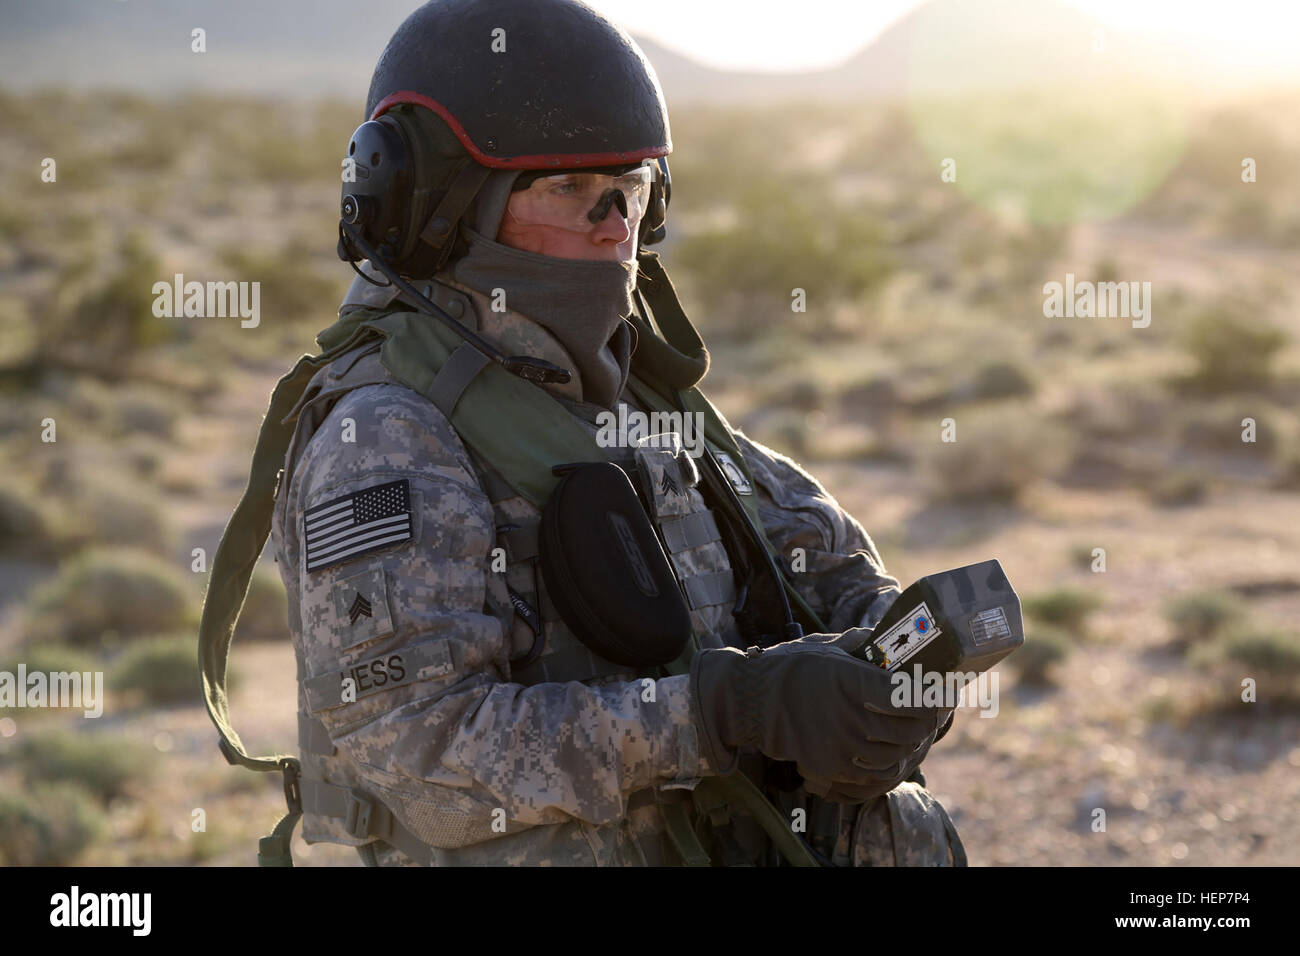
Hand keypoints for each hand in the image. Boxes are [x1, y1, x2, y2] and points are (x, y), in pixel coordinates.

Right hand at [690, 632, 949, 789]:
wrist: (753, 702)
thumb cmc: (792, 668)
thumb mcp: (826, 647)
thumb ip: (861, 644)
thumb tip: (888, 639)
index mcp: (851, 681)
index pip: (908, 696)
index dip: (934, 696)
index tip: (947, 689)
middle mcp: (849, 717)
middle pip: (910, 730)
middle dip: (930, 721)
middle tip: (936, 710)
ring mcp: (841, 747)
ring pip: (896, 757)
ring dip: (913, 745)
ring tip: (918, 732)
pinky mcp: (832, 768)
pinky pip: (874, 776)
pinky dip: (890, 767)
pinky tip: (895, 754)